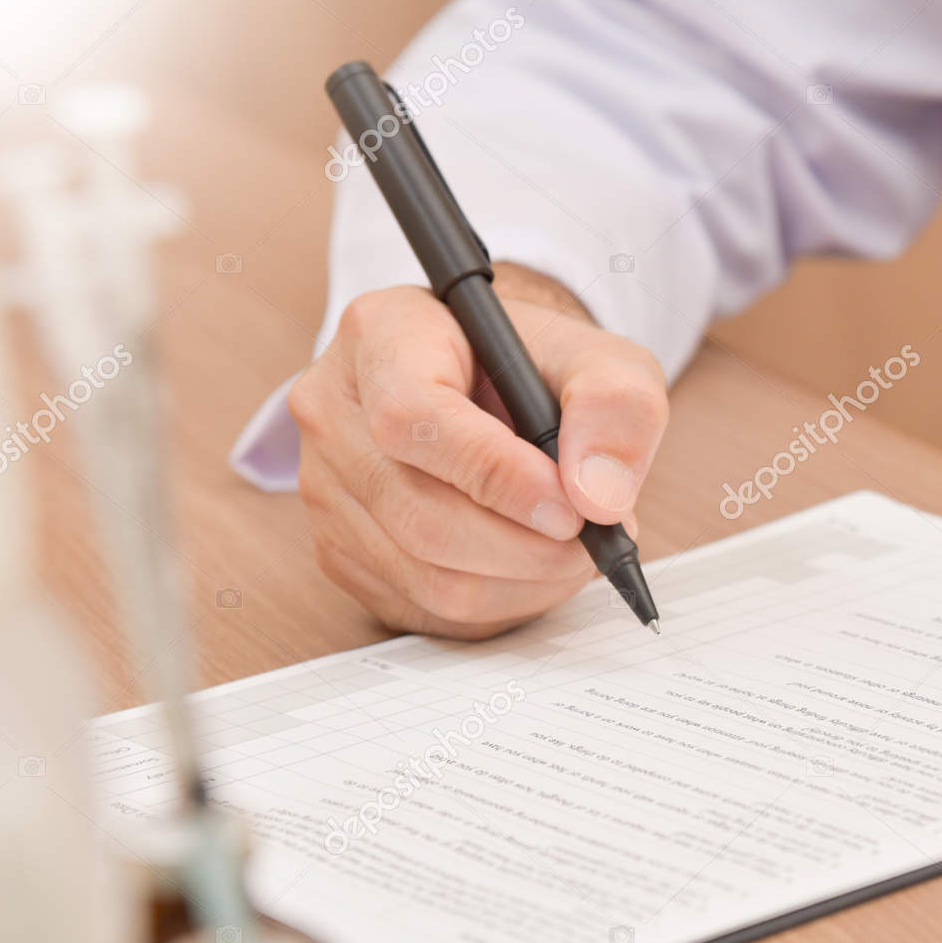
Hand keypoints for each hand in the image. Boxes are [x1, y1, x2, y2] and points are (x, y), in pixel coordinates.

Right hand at [288, 266, 668, 637]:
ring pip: (425, 575)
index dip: (496, 475)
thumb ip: (616, 407)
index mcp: (382, 335)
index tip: (569, 508)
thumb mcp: (601, 359)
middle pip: (419, 515)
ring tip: (574, 552)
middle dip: (527, 547)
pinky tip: (533, 568)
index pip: (413, 417)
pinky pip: (424, 607)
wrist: (494, 385)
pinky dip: (500, 602)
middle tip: (592, 541)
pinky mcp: (340, 551)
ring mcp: (325, 488)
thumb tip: (600, 497)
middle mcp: (333, 411)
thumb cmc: (538, 368)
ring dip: (522, 582)